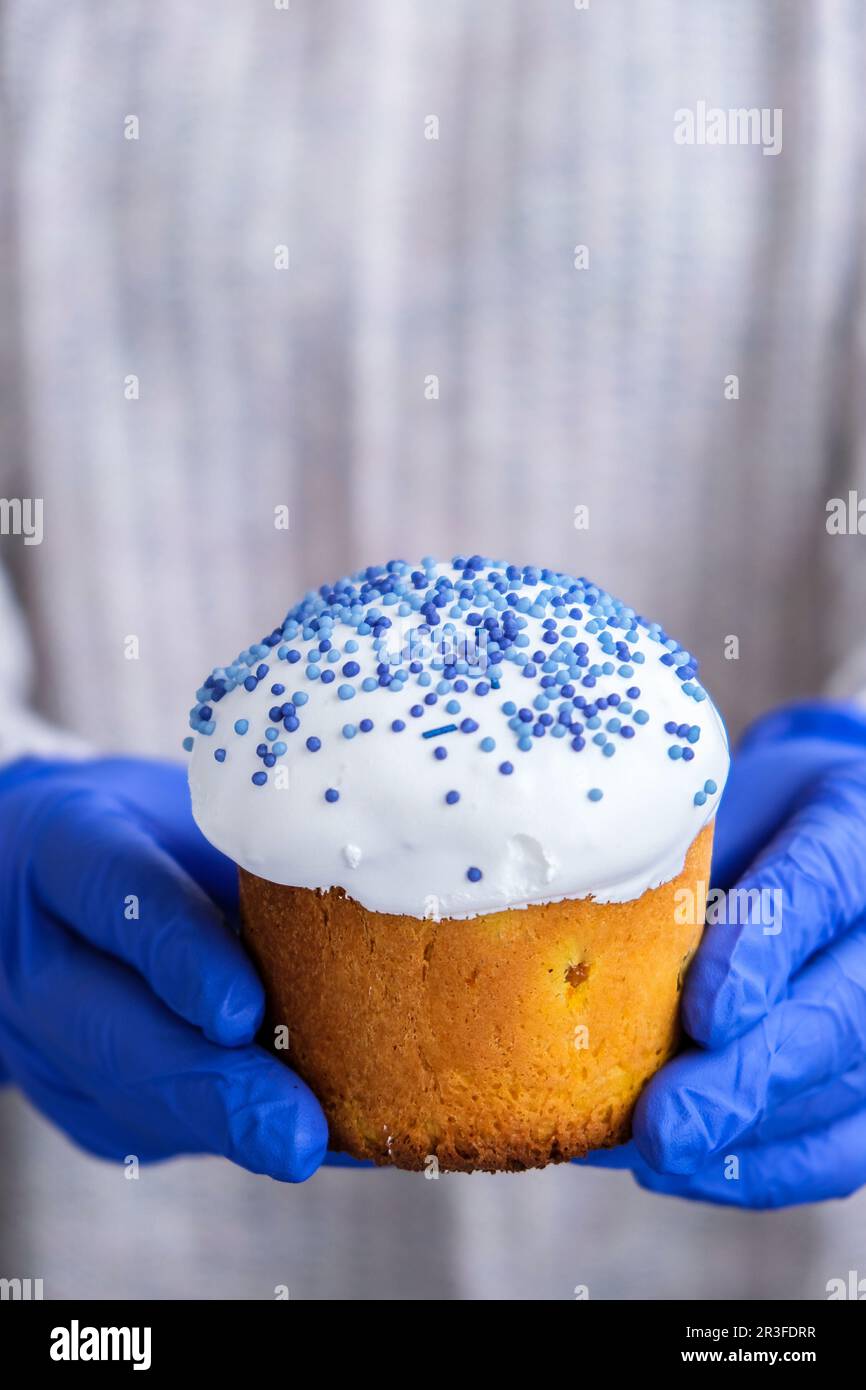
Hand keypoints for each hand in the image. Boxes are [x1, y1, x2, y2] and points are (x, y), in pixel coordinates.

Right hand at [0, 756, 327, 1180]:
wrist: (53, 875)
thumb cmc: (159, 829)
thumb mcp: (196, 812)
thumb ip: (255, 859)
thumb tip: (379, 910)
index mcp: (68, 849)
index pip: (120, 901)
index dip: (180, 960)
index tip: (244, 1012)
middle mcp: (45, 955)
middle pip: (118, 1033)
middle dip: (214, 1092)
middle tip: (296, 1137)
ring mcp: (50, 1041)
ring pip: (135, 1100)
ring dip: (232, 1130)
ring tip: (325, 1149)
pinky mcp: (83, 1098)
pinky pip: (158, 1126)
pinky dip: (240, 1136)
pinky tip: (320, 1142)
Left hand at [583, 703, 865, 1206]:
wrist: (803, 834)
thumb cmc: (737, 819)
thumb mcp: (705, 809)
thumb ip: (670, 860)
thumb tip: (564, 926)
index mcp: (846, 836)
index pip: (815, 890)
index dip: (761, 957)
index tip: (705, 1015)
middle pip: (835, 1017)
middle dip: (745, 1079)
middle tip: (662, 1125)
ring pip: (837, 1091)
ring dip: (740, 1135)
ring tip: (648, 1152)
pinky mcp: (864, 1079)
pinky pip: (837, 1147)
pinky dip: (758, 1171)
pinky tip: (678, 1170)